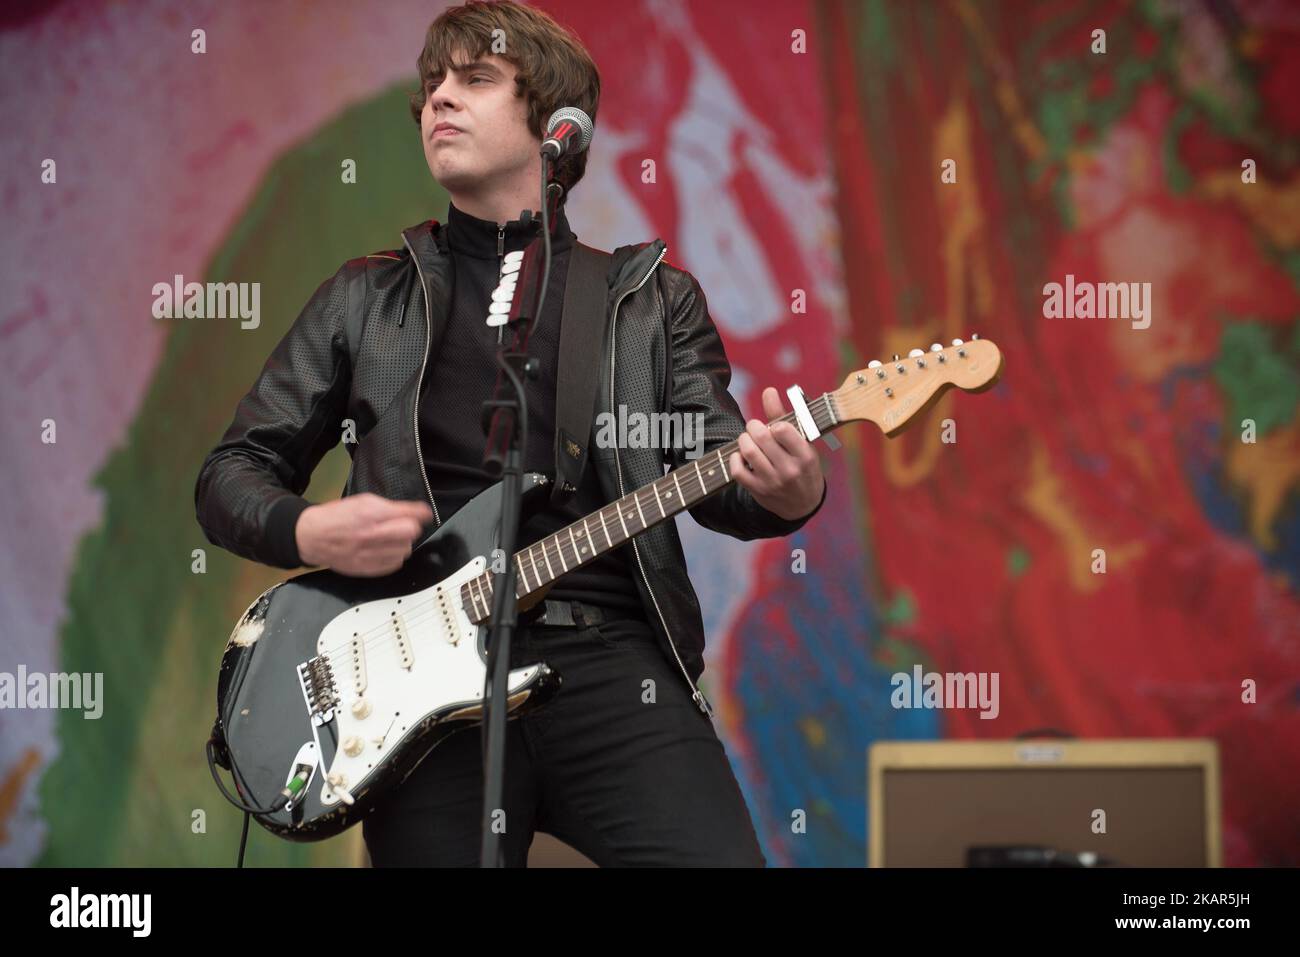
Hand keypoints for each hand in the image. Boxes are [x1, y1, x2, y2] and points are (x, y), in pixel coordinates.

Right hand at [295, 494, 433, 576]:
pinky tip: (384, 549)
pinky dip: (394, 556)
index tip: (424, 513)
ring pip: (404, 550)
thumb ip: (391, 506)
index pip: (408, 514)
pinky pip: (394, 564)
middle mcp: (371, 535)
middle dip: (411, 527)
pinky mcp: (367, 568)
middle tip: (403, 525)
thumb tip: (417, 511)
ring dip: (402, 543)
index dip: (420, 513)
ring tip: (390, 538)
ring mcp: (369, 553)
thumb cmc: (337, 517)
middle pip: (410, 532)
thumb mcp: (363, 501)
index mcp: (370, 514)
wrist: (313, 536)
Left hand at [728, 386, 824, 520]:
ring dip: (743, 440)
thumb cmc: (802, 466)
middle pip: (761, 437)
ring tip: (748, 440)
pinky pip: (737, 471)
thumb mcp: (802, 443)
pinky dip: (735, 459)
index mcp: (805, 456)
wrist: (803, 505)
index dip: (774, 424)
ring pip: (748, 452)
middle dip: (754, 427)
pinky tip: (742, 456)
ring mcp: (773, 482)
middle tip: (755, 428)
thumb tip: (768, 390)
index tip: (774, 428)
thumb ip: (783, 416)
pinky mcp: (758, 491)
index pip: (782, 430)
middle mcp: (790, 470)